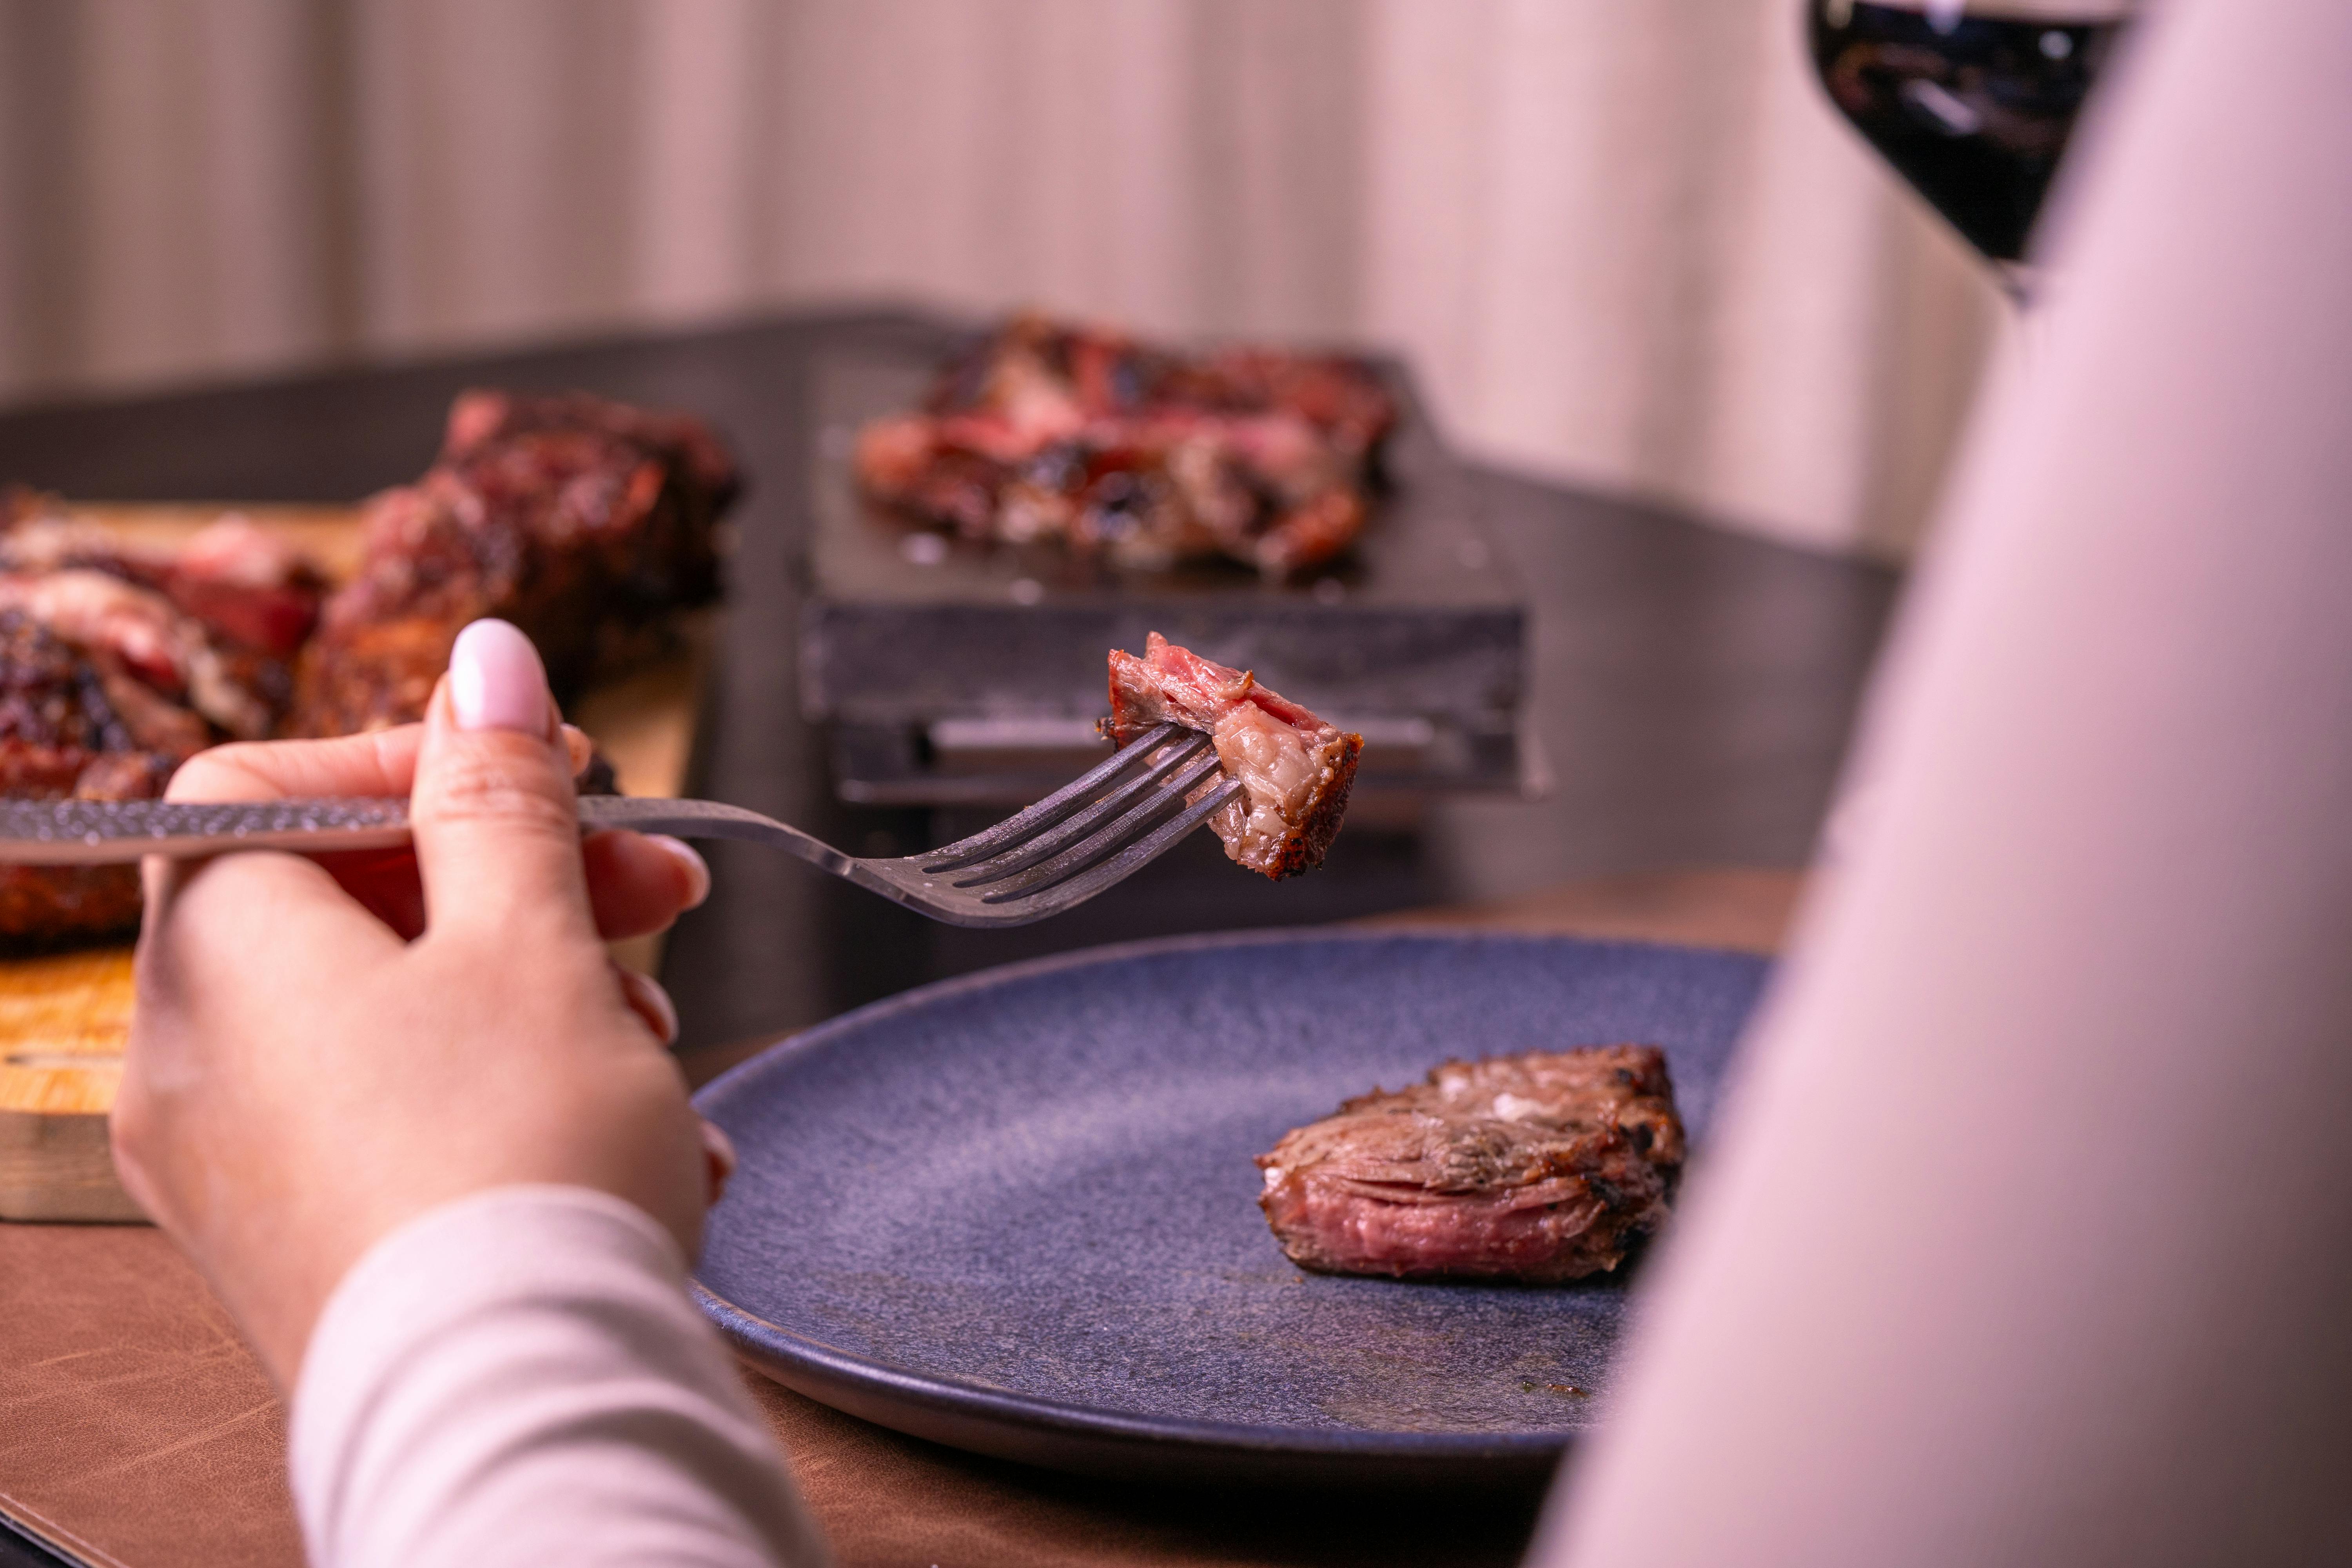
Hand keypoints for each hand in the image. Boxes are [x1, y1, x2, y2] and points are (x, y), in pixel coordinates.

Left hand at [113, 619, 724, 1388]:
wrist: (522, 1403)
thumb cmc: (516, 1164)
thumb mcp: (531, 935)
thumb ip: (500, 790)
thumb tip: (484, 657)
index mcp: (217, 955)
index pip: (265, 784)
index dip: (406, 756)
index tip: (540, 772)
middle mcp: (195, 1059)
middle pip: (354, 900)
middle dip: (527, 879)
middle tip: (656, 887)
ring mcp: (242, 1162)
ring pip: (395, 1012)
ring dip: (544, 992)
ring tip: (655, 1035)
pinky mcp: (308, 1237)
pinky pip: (406, 1116)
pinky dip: (516, 1093)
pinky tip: (635, 1125)